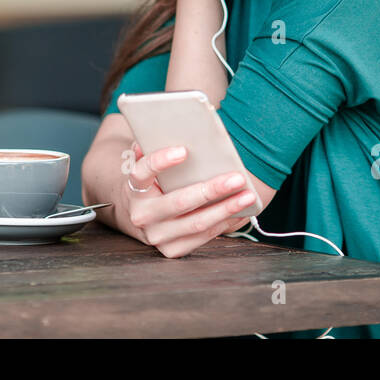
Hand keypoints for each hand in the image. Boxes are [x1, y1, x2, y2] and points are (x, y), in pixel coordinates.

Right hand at [118, 141, 256, 258]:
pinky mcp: (171, 250)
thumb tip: (166, 130)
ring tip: (246, 195)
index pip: (143, 171)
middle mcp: (141, 215)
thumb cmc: (151, 183)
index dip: (161, 161)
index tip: (183, 150)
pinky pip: (202, 238)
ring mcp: (156, 236)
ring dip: (225, 209)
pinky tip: (240, 211)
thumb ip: (153, 148)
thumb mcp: (146, 165)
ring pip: (195, 223)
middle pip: (178, 202)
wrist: (137, 214)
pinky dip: (224, 223)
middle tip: (236, 178)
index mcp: (133, 188)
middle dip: (211, 190)